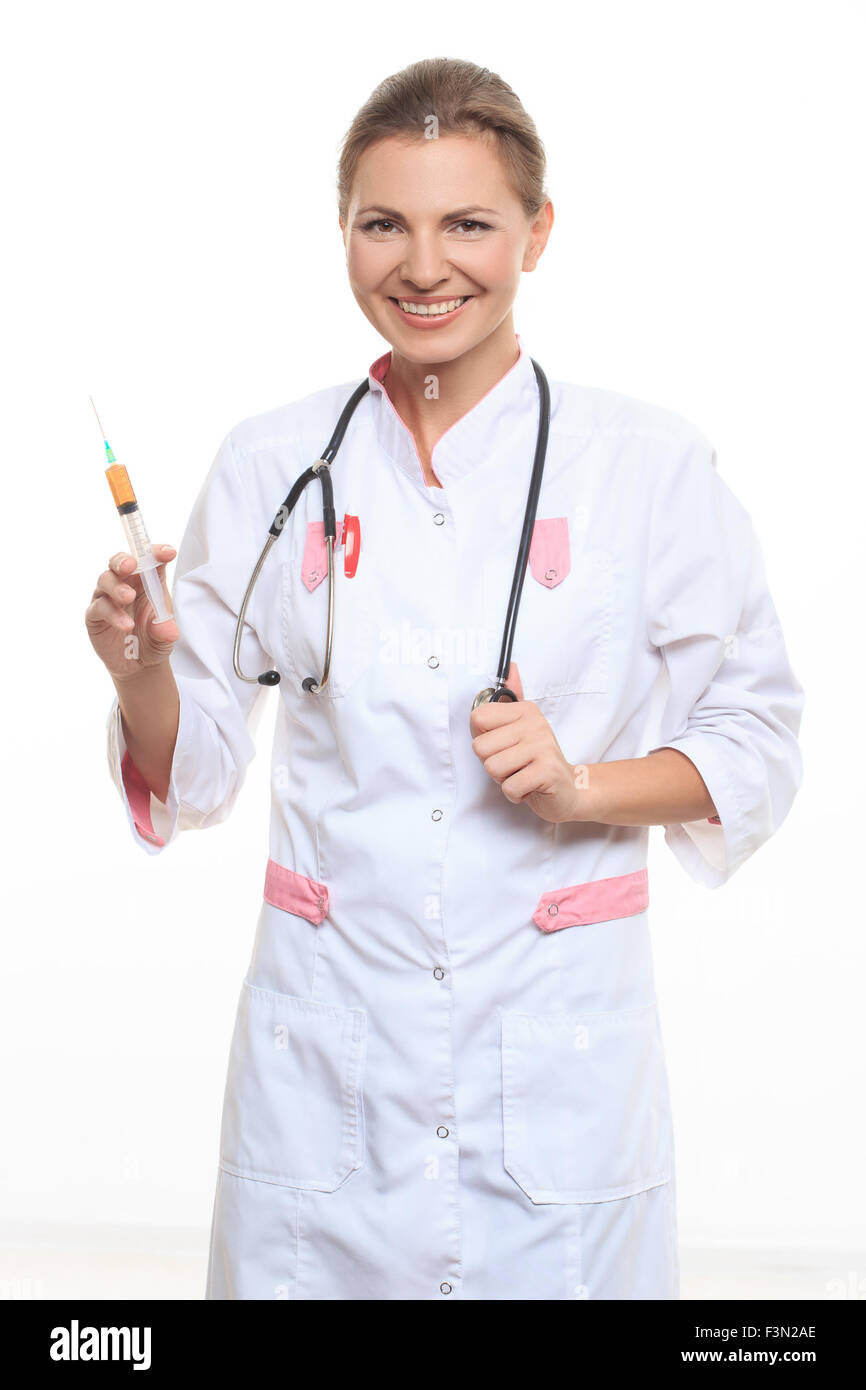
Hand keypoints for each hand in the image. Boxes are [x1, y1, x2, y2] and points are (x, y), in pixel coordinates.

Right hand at [85, 544, 178, 681]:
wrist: (139, 665)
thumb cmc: (153, 640)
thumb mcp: (165, 637)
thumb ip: (166, 630)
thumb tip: (168, 631)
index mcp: (148, 582)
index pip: (150, 561)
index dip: (156, 553)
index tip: (168, 553)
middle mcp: (126, 584)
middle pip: (119, 562)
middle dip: (124, 560)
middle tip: (131, 565)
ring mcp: (108, 597)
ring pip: (105, 580)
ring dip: (117, 587)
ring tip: (128, 597)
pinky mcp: (95, 615)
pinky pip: (99, 607)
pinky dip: (112, 613)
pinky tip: (125, 624)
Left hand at [469, 663, 582, 823]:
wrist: (569, 789)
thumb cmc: (536, 760)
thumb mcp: (521, 727)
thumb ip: (511, 698)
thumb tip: (511, 666)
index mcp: (525, 710)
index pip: (477, 718)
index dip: (483, 738)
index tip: (502, 743)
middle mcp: (535, 724)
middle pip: (480, 747)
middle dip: (492, 763)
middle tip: (514, 763)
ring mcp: (543, 747)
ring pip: (493, 768)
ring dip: (503, 779)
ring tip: (521, 773)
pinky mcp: (548, 771)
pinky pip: (509, 787)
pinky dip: (515, 793)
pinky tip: (529, 786)